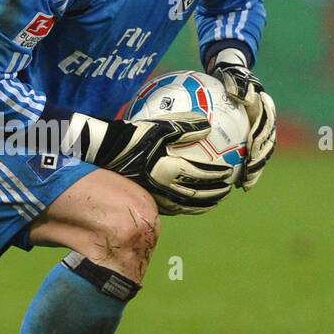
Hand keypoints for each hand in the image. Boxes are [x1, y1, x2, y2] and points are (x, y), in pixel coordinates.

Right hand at [62, 112, 233, 213]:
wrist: (104, 151)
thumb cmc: (132, 136)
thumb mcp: (159, 126)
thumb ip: (184, 126)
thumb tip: (207, 125)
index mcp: (170, 170)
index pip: (201, 175)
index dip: (217, 175)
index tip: (229, 172)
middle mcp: (164, 187)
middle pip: (196, 195)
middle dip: (214, 193)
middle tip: (227, 190)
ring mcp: (154, 195)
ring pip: (184, 205)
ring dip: (202, 205)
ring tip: (214, 203)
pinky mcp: (146, 197)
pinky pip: (170, 207)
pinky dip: (184, 208)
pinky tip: (188, 205)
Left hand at [211, 48, 276, 191]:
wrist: (233, 78)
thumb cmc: (233, 76)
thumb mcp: (235, 75)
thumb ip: (237, 85)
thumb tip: (236, 95)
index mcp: (265, 109)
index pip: (265, 127)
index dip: (261, 140)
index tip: (252, 151)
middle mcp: (266, 122)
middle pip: (266, 145)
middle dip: (259, 161)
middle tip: (249, 175)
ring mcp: (260, 132)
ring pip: (260, 153)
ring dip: (255, 169)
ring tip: (245, 184)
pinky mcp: (252, 139)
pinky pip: (249, 155)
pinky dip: (245, 168)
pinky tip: (234, 181)